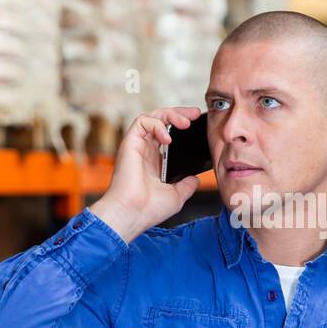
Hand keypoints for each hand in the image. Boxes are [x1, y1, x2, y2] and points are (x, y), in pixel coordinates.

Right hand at [90, 106, 204, 242]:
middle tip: (194, 114)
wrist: (132, 214)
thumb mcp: (176, 196)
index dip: (181, 125)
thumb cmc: (148, 209)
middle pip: (161, 121)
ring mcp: (137, 146)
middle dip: (179, 113)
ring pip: (152, 117)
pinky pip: (142, 121)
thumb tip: (196, 178)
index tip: (197, 124)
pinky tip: (168, 138)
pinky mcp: (129, 143)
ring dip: (170, 115)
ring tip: (186, 123)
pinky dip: (157, 124)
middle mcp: (145, 151)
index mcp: (154, 161)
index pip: (168, 134)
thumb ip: (187, 185)